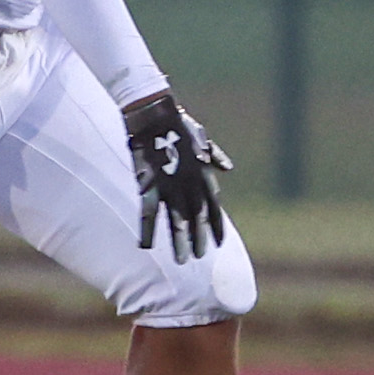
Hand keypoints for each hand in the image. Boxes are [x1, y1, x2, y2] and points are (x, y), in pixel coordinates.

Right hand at [123, 91, 234, 263]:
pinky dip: (147, 230)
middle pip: (198, 217)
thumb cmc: (177, 123)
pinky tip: (145, 247)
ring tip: (182, 260)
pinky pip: (149, 212)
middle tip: (201, 257)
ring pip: (177, 220)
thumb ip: (215, 155)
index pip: (214, 206)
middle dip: (200, 237)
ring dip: (180, 241)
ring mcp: (171, 185)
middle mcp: (190, 183)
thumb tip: (228, 168)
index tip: (221, 243)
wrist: (155, 114)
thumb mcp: (202, 138)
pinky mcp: (150, 183)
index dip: (217, 225)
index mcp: (202, 174)